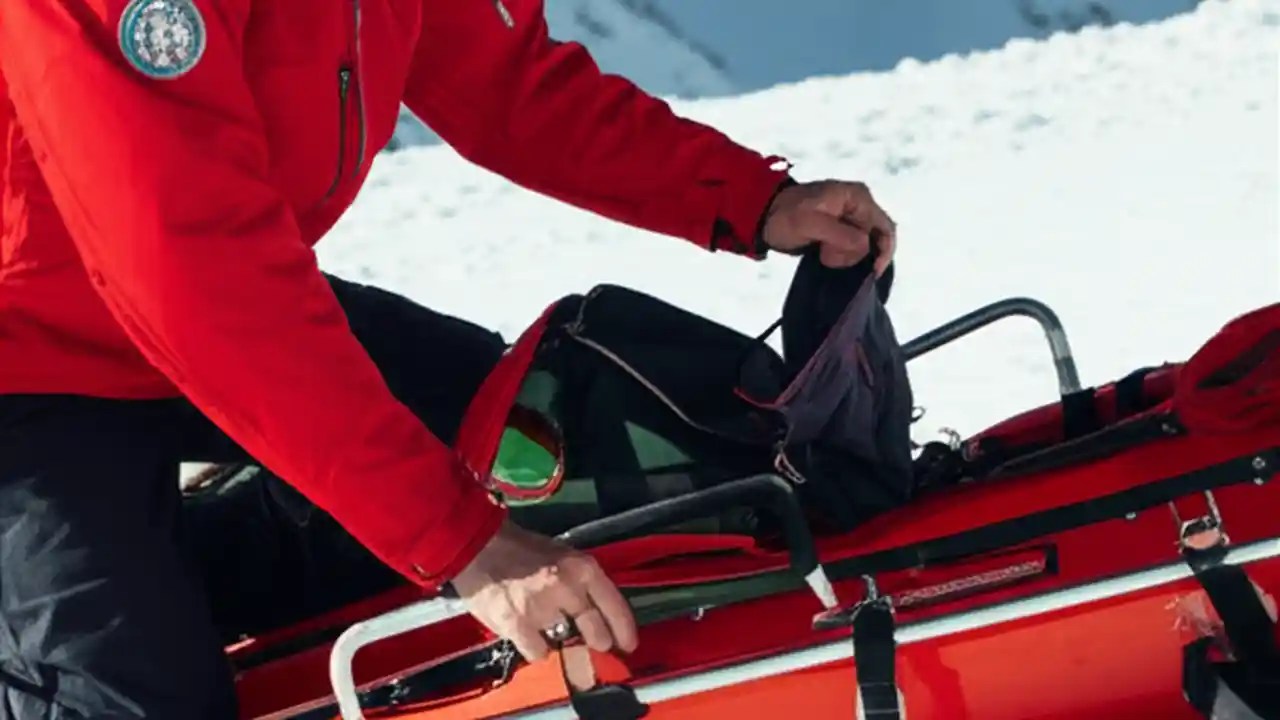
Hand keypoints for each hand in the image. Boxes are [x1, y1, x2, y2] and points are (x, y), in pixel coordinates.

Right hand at [449, 519, 638, 661]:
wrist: (477, 544)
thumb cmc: (520, 547)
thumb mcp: (562, 554)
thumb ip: (582, 581)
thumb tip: (599, 613)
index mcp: (582, 567)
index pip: (614, 605)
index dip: (624, 629)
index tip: (628, 644)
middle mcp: (567, 588)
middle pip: (595, 630)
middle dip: (597, 640)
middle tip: (594, 643)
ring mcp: (542, 608)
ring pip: (564, 641)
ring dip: (558, 637)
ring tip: (544, 623)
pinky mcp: (516, 625)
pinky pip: (539, 652)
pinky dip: (534, 647)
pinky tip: (527, 634)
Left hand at [761, 180, 896, 272]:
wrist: (764, 216)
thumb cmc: (786, 217)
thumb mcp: (812, 224)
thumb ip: (842, 236)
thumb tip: (865, 246)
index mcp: (858, 197)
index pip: (885, 228)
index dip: (883, 252)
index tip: (871, 271)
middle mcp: (860, 204)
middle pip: (876, 238)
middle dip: (859, 254)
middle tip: (831, 258)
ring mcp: (851, 217)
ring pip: (865, 245)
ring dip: (848, 256)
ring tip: (823, 254)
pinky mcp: (841, 229)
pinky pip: (853, 246)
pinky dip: (844, 256)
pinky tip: (827, 258)